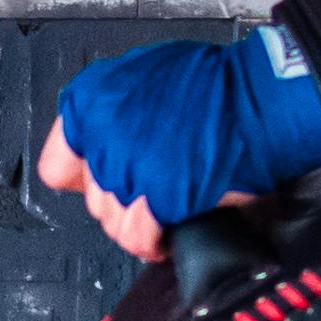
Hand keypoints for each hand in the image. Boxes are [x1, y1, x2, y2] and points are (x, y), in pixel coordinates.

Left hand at [45, 23, 320, 264]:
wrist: (261, 102)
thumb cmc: (218, 88)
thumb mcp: (146, 77)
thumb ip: (112, 113)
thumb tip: (97, 146)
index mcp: (92, 101)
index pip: (58, 167)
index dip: (87, 180)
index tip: (104, 182)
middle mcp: (102, 134)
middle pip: (94, 200)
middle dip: (124, 203)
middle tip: (153, 194)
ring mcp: (128, 168)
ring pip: (115, 225)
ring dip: (142, 227)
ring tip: (165, 216)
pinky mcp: (157, 198)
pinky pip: (140, 239)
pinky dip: (156, 244)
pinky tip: (171, 234)